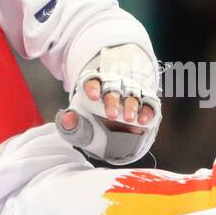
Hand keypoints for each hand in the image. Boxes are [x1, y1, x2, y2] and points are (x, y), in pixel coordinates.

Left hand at [58, 44, 160, 164]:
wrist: (112, 133)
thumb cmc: (92, 126)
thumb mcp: (79, 127)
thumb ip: (72, 125)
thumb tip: (67, 119)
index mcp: (95, 88)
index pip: (92, 81)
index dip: (93, 87)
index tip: (93, 97)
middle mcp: (114, 89)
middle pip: (113, 89)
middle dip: (113, 101)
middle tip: (112, 116)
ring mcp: (130, 95)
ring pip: (132, 95)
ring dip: (131, 106)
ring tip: (129, 119)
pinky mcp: (144, 105)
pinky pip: (148, 104)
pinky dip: (147, 111)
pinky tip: (143, 121)